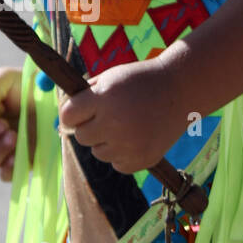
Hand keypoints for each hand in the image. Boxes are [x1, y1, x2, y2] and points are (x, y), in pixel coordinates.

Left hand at [58, 57, 185, 173]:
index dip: (72, 113)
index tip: (79, 111)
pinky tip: (137, 136)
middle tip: (109, 115)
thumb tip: (61, 122)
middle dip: (90, 126)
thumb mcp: (110, 78)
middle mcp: (115, 123)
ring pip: (98, 153)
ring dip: (106, 141)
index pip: (68, 116)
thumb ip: (85, 96)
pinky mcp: (142, 160)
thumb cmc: (140, 81)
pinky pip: (117, 164)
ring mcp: (129, 144)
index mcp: (104, 98)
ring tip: (127, 124)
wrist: (181, 90)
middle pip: (81, 136)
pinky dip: (122, 154)